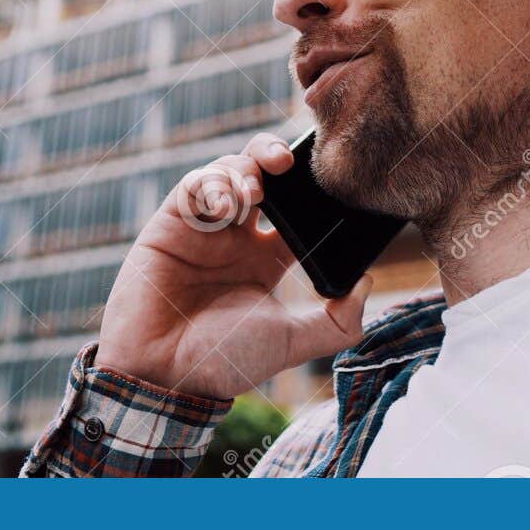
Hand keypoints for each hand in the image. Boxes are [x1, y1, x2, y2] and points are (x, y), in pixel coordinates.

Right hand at [92, 132, 372, 398]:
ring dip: (244, 169)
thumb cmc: (224, 360)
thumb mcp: (292, 342)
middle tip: (288, 161)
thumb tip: (367, 284)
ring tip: (255, 193)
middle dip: (274, 156)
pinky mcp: (170, 223)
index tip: (327, 178)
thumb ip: (336, 321)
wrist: (162, 373)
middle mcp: (237, 238)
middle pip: (261, 175)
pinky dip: (211, 184)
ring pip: (228, 170)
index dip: (312, 189)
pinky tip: (224, 207)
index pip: (297, 209)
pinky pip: (192, 186)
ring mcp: (204, 228)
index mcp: (267, 259)